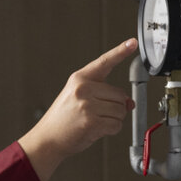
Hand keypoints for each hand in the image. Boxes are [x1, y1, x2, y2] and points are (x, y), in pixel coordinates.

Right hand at [17, 39, 137, 180]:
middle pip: (120, 94)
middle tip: (98, 113)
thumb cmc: (63, 119)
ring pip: (121, 110)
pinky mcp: (92, 122)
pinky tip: (97, 129)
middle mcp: (83, 89)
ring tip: (96, 121)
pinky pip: (116, 125)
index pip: (104, 62)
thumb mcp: (79, 98)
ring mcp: (87, 105)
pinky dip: (111, 130)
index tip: (133, 42)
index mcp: (79, 78)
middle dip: (116, 106)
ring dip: (114, 119)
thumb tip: (129, 102)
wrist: (48, 138)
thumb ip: (104, 95)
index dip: (121, 51)